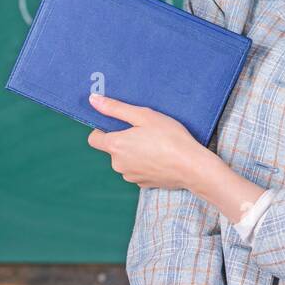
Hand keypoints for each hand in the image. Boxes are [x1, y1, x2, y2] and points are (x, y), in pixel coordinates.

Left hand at [86, 92, 213, 190]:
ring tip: (156, 144)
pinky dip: (145, 163)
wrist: (191, 166)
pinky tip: (160, 157)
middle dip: (124, 139)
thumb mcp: (143, 115)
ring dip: (135, 152)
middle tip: (145, 130)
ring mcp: (130, 176)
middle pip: (113, 149)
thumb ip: (115, 108)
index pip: (94, 139)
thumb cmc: (169, 137)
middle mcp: (118, 164)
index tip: (119, 124)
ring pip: (126, 160)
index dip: (103, 129)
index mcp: (115, 146)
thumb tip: (93, 100)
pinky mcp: (143, 184)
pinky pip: (137, 170)